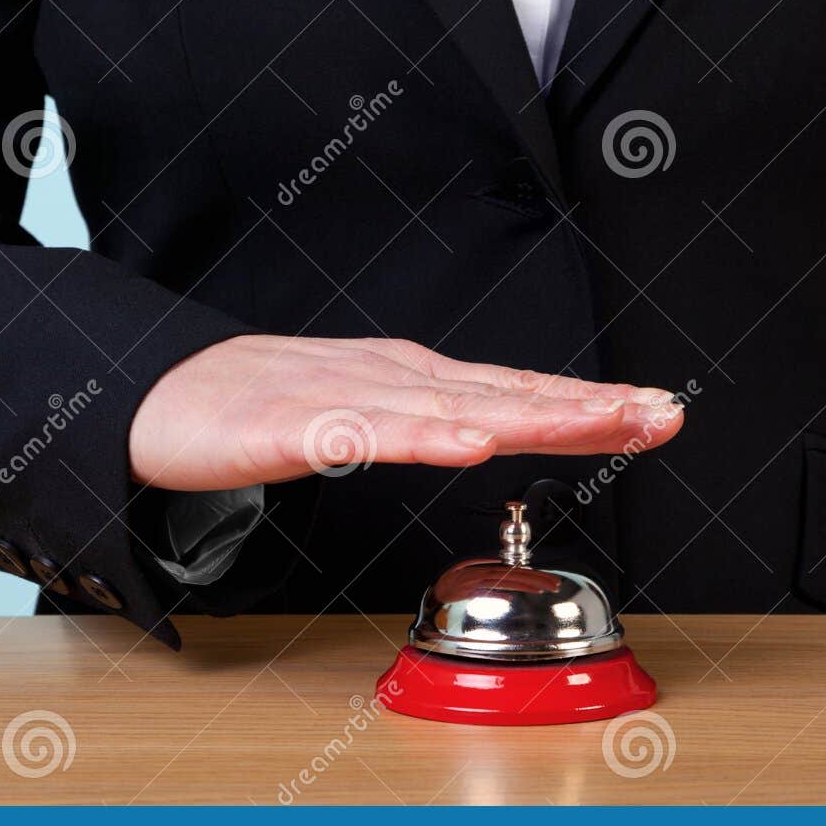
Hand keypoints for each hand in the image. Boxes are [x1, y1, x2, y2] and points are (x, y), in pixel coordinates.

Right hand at [128, 335, 683, 489]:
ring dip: (527, 415)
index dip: (592, 403)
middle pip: (504, 394)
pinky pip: (360, 436)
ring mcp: (345, 399)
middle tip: (659, 411)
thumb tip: (508, 423)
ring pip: (450, 409)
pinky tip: (461, 444)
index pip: (520, 392)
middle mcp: (396, 380)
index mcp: (418, 382)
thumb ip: (437, 418)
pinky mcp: (290, 426)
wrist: (165, 390)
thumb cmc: (268, 403)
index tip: (659, 411)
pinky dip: (416, 438)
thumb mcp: (374, 410)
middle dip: (588, 405)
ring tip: (592, 422)